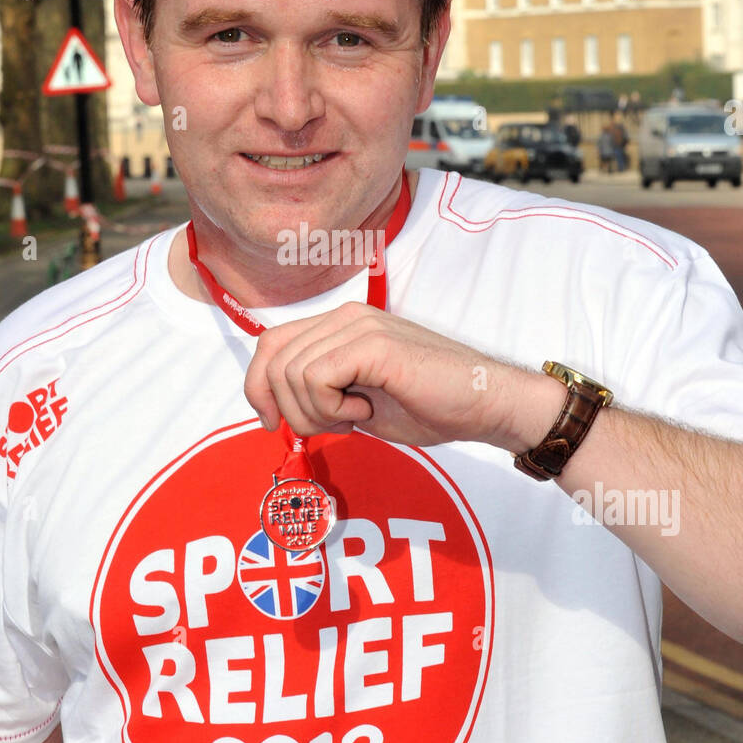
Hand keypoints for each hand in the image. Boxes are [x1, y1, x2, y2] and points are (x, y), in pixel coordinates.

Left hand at [243, 301, 505, 446]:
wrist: (484, 404)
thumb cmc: (430, 406)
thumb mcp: (357, 401)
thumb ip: (318, 394)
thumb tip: (277, 411)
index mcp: (339, 326)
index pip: (270, 344)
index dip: (258, 386)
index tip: (272, 423)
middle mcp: (344, 317)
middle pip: (273, 359)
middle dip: (290, 409)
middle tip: (333, 425)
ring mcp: (359, 326)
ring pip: (291, 373)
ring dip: (315, 412)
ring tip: (356, 416)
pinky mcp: (373, 344)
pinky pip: (316, 377)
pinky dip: (330, 407)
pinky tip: (363, 410)